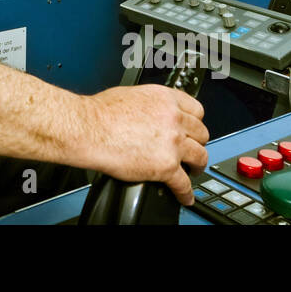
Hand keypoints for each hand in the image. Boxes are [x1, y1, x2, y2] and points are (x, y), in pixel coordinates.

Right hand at [81, 84, 208, 205]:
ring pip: (199, 157)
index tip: (194, 130)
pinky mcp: (166, 166)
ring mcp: (172, 143)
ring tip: (193, 172)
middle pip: (201, 133)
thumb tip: (150, 112)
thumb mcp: (131, 95)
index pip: (196, 110)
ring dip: (197, 166)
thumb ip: (150, 104)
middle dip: (197, 143)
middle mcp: (174, 119)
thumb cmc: (100, 113)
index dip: (196, 122)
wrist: (89, 129)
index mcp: (165, 99)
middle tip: (192, 150)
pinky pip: (183, 184)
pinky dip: (186, 193)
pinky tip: (184, 196)